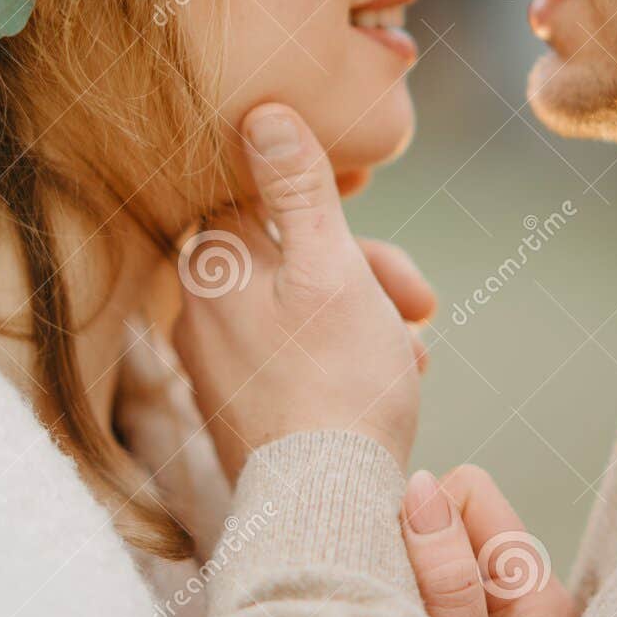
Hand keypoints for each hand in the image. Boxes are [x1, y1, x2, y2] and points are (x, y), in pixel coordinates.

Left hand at [172, 103, 430, 480]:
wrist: (326, 506)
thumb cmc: (336, 382)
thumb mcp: (329, 266)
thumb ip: (295, 185)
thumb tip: (261, 109)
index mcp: (211, 269)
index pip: (251, 191)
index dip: (314, 187)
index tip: (362, 193)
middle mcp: (199, 312)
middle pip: (285, 252)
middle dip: (360, 264)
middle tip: (417, 296)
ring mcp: (218, 362)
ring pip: (298, 303)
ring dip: (364, 309)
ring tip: (414, 344)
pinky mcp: (242, 404)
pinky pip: (294, 351)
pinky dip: (345, 350)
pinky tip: (393, 372)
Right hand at [401, 465, 575, 616]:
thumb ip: (445, 575)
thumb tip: (423, 485)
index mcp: (538, 596)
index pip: (468, 495)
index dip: (423, 521)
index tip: (398, 576)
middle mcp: (524, 604)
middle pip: (448, 524)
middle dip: (411, 555)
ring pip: (430, 562)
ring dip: (402, 589)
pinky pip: (425, 599)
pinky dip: (401, 614)